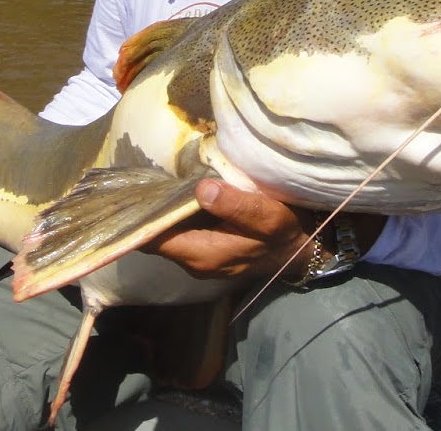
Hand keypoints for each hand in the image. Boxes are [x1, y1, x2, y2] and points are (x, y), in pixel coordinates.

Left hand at [145, 180, 313, 280]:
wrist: (300, 252)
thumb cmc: (285, 233)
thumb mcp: (268, 216)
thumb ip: (236, 205)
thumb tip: (202, 189)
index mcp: (203, 254)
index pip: (154, 239)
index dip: (143, 216)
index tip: (139, 188)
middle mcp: (193, 262)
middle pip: (156, 238)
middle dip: (150, 210)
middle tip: (146, 176)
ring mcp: (197, 259)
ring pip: (166, 235)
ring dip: (162, 212)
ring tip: (158, 181)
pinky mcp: (204, 252)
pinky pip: (178, 234)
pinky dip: (175, 216)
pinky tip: (176, 194)